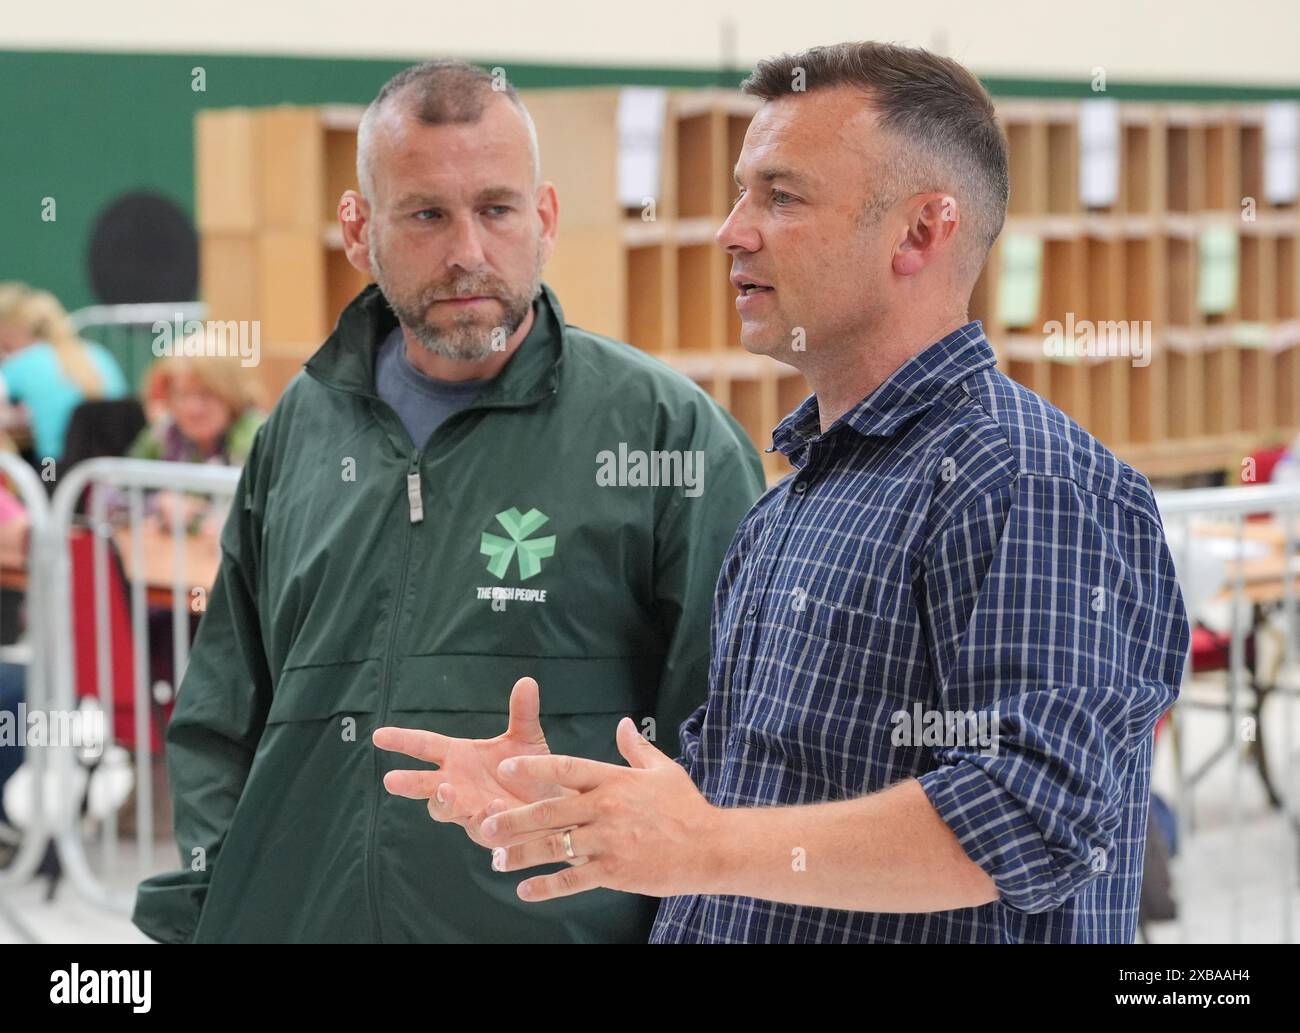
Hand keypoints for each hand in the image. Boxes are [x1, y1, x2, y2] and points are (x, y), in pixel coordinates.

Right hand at [373, 677, 567, 846]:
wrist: (552, 800)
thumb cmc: (530, 767)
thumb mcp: (527, 737)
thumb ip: (522, 713)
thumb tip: (527, 680)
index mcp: (458, 756)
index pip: (424, 746)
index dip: (401, 740)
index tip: (378, 735)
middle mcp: (457, 784)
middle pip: (424, 784)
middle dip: (408, 782)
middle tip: (391, 780)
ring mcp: (469, 808)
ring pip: (444, 810)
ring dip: (443, 802)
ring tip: (447, 790)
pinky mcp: (488, 830)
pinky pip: (479, 827)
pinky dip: (483, 817)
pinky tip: (493, 806)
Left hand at [478, 717, 720, 901]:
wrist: (710, 847)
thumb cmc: (685, 807)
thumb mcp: (662, 770)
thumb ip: (635, 748)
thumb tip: (623, 723)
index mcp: (613, 780)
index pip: (565, 768)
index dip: (533, 768)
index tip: (505, 768)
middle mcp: (605, 808)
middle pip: (548, 811)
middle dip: (512, 820)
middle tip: (485, 825)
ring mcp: (607, 841)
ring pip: (553, 847)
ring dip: (520, 855)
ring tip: (496, 860)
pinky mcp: (613, 871)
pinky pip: (572, 880)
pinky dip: (546, 887)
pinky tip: (526, 890)